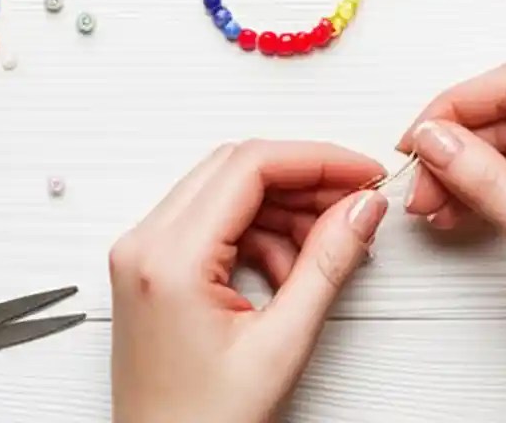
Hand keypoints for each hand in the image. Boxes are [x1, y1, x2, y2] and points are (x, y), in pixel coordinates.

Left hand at [110, 141, 388, 422]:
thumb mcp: (281, 345)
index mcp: (167, 260)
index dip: (316, 160)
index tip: (363, 173)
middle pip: (235, 169)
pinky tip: (291, 268)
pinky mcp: (152, 269)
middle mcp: (143, 246)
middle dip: (303, 179)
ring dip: (283, 209)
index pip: (249, 167)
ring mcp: (142, 255)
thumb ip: (326, 265)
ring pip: (225, 192)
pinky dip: (259, 233)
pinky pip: (212, 223)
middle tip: (355, 202)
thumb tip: (360, 207)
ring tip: (328, 247)